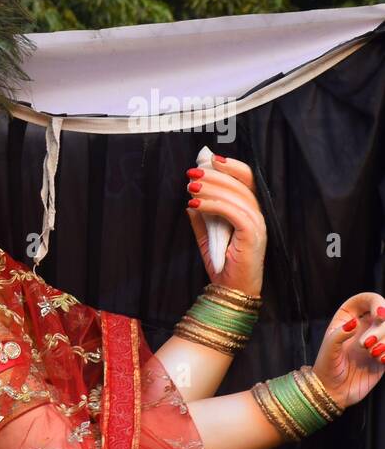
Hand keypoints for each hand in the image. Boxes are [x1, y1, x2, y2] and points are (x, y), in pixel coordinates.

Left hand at [185, 155, 266, 297]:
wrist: (230, 290)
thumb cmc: (222, 264)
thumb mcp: (207, 236)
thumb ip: (201, 217)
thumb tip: (191, 196)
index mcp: (250, 211)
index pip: (247, 179)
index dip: (231, 166)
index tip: (209, 159)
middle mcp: (258, 215)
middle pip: (241, 183)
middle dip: (215, 174)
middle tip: (192, 172)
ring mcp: (257, 225)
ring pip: (237, 196)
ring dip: (211, 188)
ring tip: (190, 186)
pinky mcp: (252, 235)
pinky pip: (233, 213)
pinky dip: (213, 206)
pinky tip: (194, 205)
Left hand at [314, 293, 384, 407]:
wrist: (334, 391)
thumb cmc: (326, 368)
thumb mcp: (329, 350)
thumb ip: (339, 335)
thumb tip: (356, 323)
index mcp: (348, 319)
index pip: (366, 300)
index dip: (377, 302)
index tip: (380, 314)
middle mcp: (364, 326)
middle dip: (382, 328)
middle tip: (366, 344)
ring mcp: (376, 340)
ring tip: (372, 353)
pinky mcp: (384, 355)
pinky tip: (380, 360)